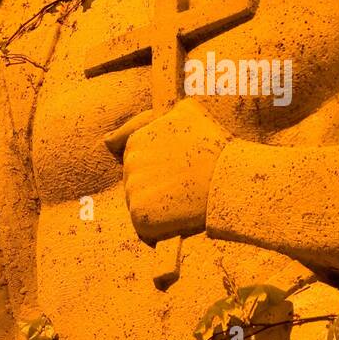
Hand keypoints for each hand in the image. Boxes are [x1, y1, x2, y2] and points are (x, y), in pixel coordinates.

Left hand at [107, 98, 231, 243]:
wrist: (230, 178)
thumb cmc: (215, 145)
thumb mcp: (187, 112)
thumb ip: (151, 118)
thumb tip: (108, 141)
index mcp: (136, 141)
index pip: (135, 161)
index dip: (159, 167)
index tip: (179, 170)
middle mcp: (130, 164)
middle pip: (137, 182)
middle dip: (157, 186)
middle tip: (186, 185)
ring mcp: (133, 190)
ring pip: (140, 204)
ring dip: (159, 206)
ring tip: (185, 202)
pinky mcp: (140, 216)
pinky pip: (144, 226)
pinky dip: (159, 227)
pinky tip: (179, 219)